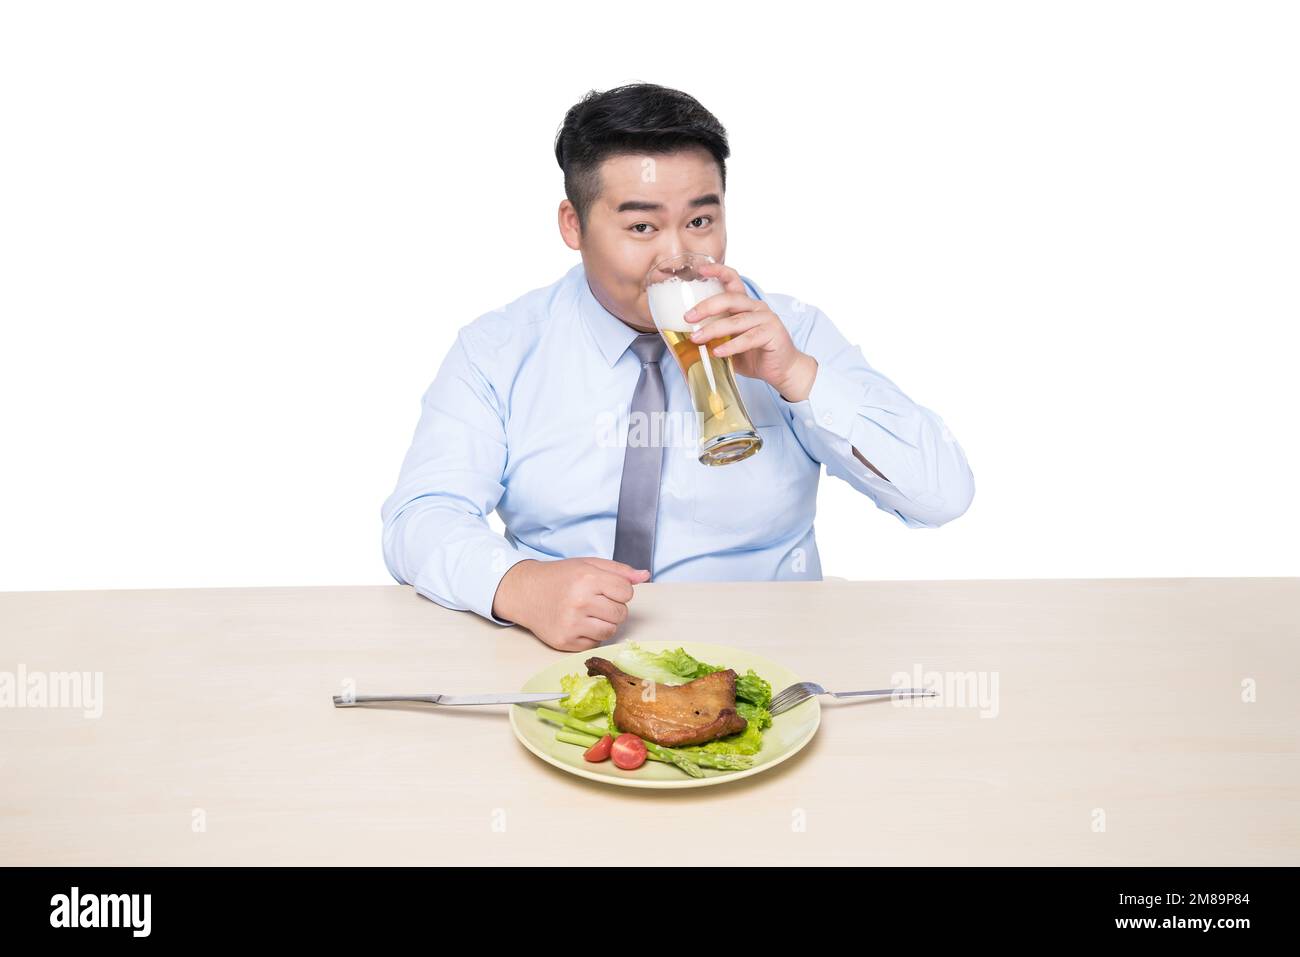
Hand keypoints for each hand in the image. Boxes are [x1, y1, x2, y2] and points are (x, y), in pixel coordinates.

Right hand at [491, 557, 649, 650]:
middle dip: (614, 608)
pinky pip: (594, 644)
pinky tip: (578, 623)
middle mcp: (579, 602)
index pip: (627, 592)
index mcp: (587, 579)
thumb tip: (646, 575)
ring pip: (610, 631)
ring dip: (605, 623)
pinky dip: (591, 635)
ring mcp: (571, 624)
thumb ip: (619, 570)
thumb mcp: (588, 565)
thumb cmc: (559, 577)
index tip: (607, 589)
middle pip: (621, 614)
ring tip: (589, 613)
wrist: (525, 592)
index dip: (620, 591)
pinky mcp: (565, 642)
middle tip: (597, 602)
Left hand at [684, 260, 817, 401]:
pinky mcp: (772, 333)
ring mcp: (766, 319)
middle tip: (688, 318)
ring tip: (696, 339)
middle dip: (706, 307)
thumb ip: (714, 337)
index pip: (733, 280)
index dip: (718, 271)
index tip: (700, 269)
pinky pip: (748, 338)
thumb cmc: (754, 355)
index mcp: (745, 304)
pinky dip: (731, 346)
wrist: (782, 370)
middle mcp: (756, 307)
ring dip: (714, 329)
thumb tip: (686, 340)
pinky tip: (717, 352)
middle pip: (730, 299)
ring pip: (736, 321)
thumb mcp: (729, 343)